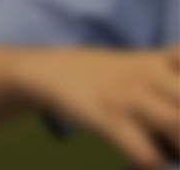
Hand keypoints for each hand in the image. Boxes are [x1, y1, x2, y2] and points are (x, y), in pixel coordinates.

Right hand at [13, 46, 179, 168]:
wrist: (53, 72)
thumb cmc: (112, 75)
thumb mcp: (150, 65)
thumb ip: (178, 73)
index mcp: (167, 61)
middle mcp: (152, 76)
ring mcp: (130, 98)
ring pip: (177, 124)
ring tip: (176, 155)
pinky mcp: (109, 120)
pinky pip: (144, 151)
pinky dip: (155, 166)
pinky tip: (153, 165)